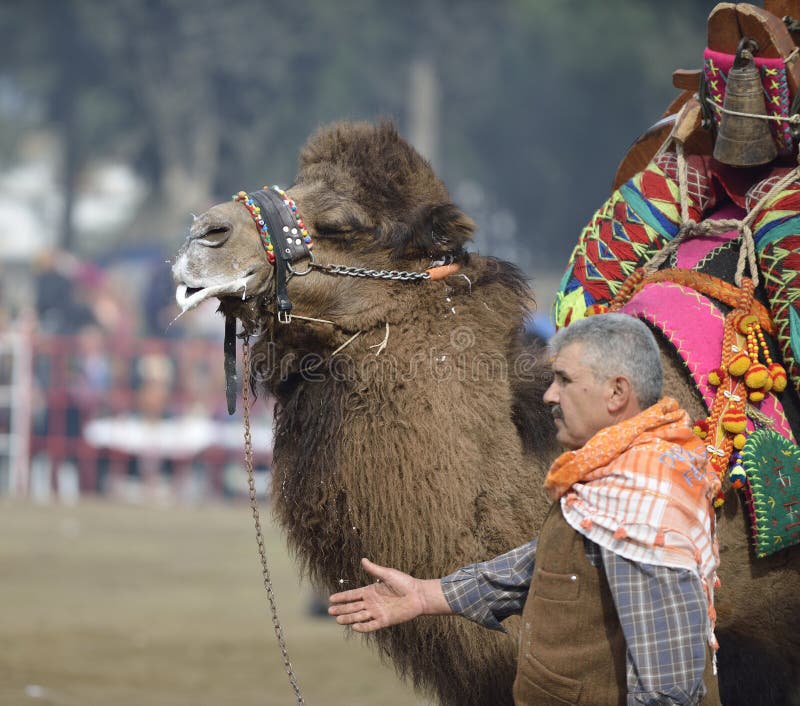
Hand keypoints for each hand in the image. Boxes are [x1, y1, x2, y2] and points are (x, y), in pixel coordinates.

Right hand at [328, 558, 449, 631]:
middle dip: (341, 609)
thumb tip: (363, 560)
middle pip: (353, 607)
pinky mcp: (385, 621)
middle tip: (330, 611)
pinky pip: (372, 625)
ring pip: (359, 616)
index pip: (353, 595)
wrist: (418, 595)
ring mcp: (378, 612)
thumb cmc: (405, 582)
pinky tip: (354, 626)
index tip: (331, 598)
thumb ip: (374, 570)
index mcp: (371, 591)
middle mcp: (372, 603)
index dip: (342, 597)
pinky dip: (363, 627)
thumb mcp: (388, 574)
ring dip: (349, 618)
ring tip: (338, 620)